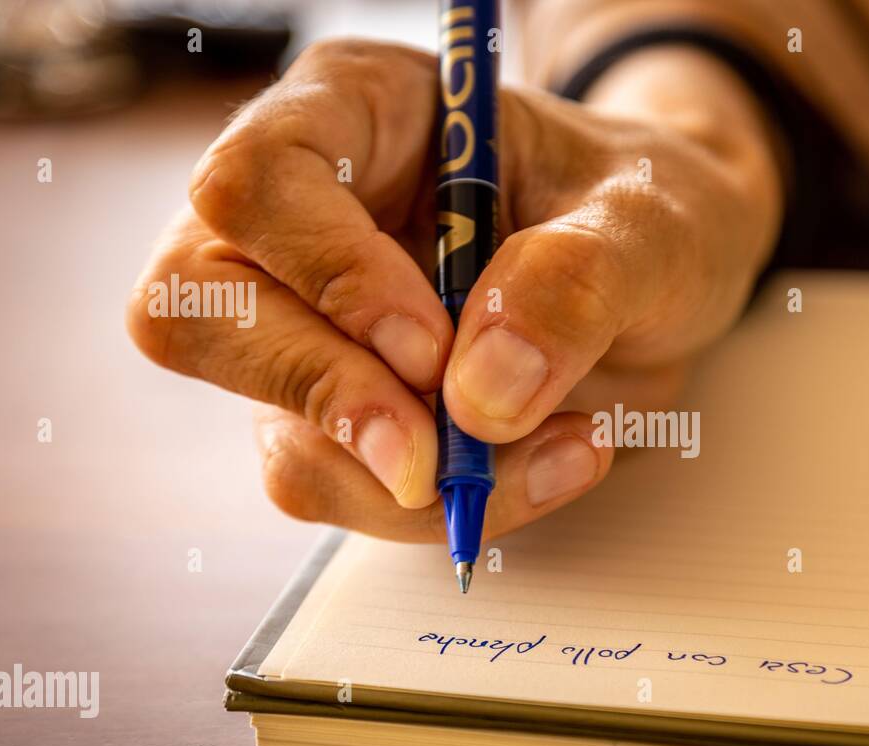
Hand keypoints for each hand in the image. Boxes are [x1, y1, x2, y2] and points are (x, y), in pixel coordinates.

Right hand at [126, 39, 782, 541]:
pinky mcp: (347, 416)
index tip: (430, 346)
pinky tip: (547, 466)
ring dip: (409, 480)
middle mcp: (305, 220)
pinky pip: (349, 489)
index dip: (327, 277)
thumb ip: (578, 280)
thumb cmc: (648, 213)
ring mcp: (314, 327)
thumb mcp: (651, 220)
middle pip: (200, 316)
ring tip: (560, 447)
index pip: (256, 185)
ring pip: (281, 435)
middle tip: (439, 455)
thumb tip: (478, 397)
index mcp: (357, 114)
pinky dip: (445, 508)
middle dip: (327, 400)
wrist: (668, 278)